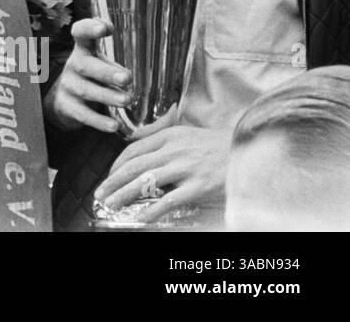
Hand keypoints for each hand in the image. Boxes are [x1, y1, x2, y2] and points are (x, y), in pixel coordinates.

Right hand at [42, 17, 130, 132]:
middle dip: (106, 71)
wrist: (64, 101)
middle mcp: (74, 66)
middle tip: (127, 78)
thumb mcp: (100, 63)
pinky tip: (113, 126)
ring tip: (127, 100)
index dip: (89, 28)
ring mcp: (68, 87)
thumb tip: (153, 72)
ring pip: (86, 90)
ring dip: (107, 95)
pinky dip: (98, 121)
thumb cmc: (93, 77)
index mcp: (83, 50)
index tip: (106, 28)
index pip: (80, 33)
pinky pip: (83, 114)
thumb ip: (116, 65)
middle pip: (86, 65)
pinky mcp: (67, 107)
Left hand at [94, 125, 228, 221]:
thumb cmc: (218, 144)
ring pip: (145, 182)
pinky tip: (142, 218)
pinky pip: (169, 200)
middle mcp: (174, 150)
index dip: (116, 163)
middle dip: (112, 181)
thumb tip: (134, 138)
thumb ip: (161, 135)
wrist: (250, 150)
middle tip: (100, 193)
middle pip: (134, 166)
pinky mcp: (199, 186)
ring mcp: (186, 168)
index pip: (133, 149)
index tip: (109, 175)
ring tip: (112, 204)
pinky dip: (153, 210)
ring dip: (124, 194)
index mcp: (169, 135)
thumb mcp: (186, 132)